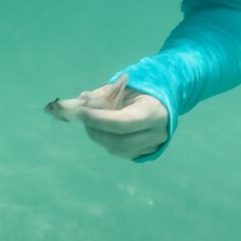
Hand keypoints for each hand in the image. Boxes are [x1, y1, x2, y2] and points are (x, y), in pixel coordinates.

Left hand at [47, 77, 169, 160]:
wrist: (162, 101)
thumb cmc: (140, 91)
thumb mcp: (122, 87)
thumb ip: (100, 95)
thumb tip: (78, 102)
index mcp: (153, 112)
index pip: (123, 122)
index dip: (99, 119)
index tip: (80, 112)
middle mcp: (157, 133)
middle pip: (120, 141)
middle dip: (96, 131)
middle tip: (83, 118)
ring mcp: (153, 146)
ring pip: (119, 150)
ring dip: (99, 137)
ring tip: (92, 123)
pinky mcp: (147, 153)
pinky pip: (122, 152)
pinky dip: (108, 142)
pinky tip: (104, 130)